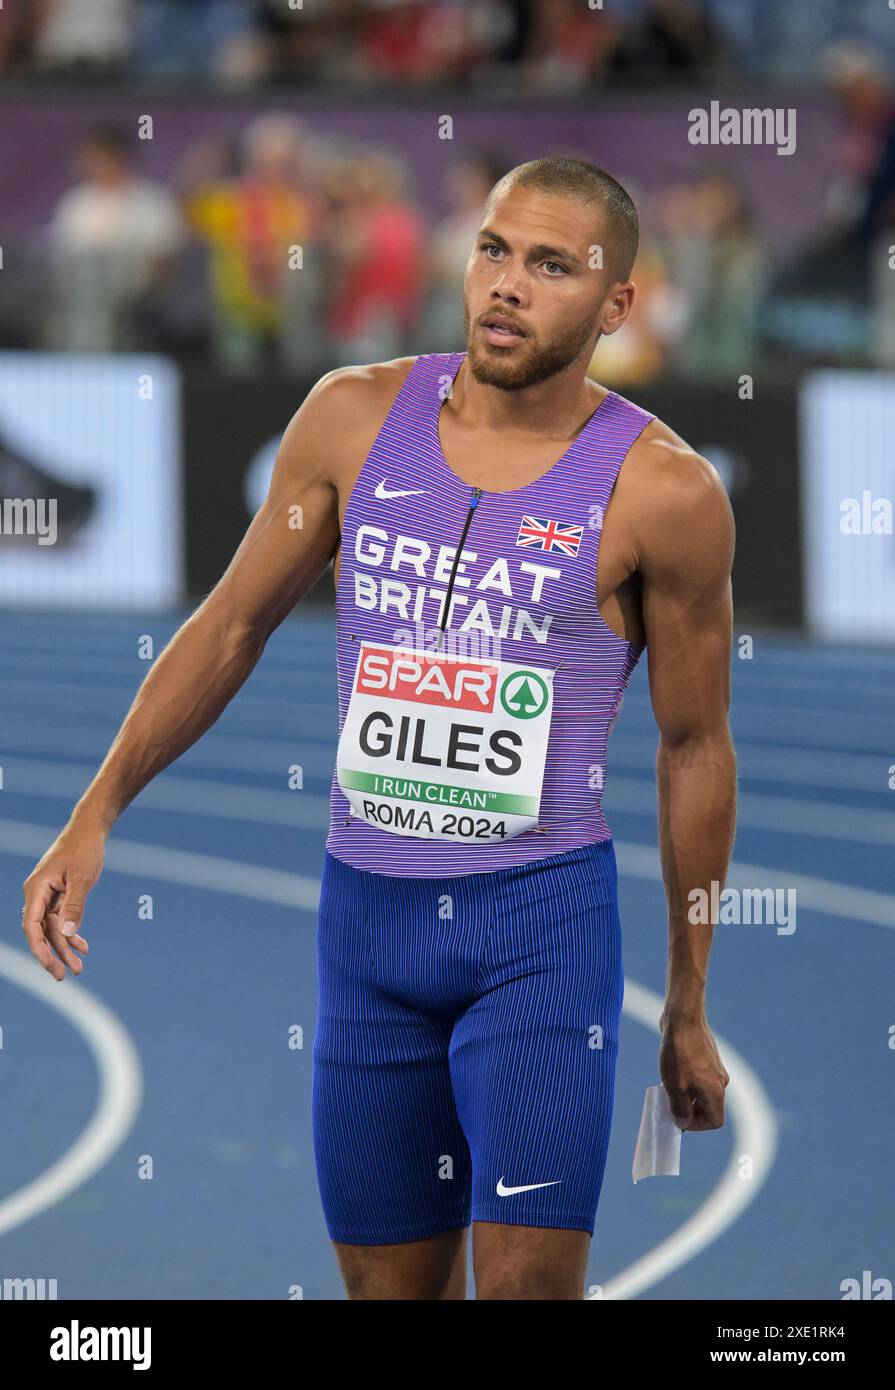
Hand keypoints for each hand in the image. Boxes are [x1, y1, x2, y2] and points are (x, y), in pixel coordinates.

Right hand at [21, 823, 105, 980]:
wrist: (90, 830)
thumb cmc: (84, 850)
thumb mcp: (82, 879)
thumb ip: (74, 906)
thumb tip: (67, 933)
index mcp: (37, 889)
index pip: (32, 926)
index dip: (39, 949)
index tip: (50, 966)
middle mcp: (38, 894)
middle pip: (41, 932)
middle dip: (52, 955)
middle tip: (64, 976)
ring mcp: (48, 895)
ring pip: (53, 928)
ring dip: (65, 948)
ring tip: (79, 968)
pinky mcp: (59, 895)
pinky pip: (62, 919)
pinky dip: (72, 933)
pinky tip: (83, 947)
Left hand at [658, 1012, 729, 1130]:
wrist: (683, 1019)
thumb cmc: (679, 1053)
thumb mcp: (675, 1086)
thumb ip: (680, 1109)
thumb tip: (683, 1122)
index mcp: (716, 1092)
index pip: (714, 1121)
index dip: (696, 1125)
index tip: (678, 1116)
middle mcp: (720, 1081)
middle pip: (708, 1107)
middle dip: (689, 1109)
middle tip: (669, 1103)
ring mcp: (715, 1068)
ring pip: (702, 1091)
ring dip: (686, 1094)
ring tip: (667, 1087)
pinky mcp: (707, 1058)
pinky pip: (699, 1077)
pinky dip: (687, 1081)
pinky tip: (670, 1072)